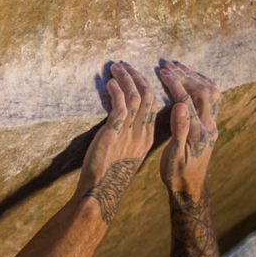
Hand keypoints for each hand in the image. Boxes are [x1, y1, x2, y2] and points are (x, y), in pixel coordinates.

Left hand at [78, 62, 156, 224]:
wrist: (102, 191)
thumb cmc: (108, 174)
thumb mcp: (125, 153)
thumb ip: (126, 136)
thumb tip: (119, 121)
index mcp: (146, 137)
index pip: (153, 104)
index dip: (145, 85)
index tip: (135, 73)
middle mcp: (141, 133)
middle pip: (148, 96)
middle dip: (137, 77)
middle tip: (125, 64)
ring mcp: (129, 134)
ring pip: (135, 98)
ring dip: (125, 79)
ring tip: (116, 67)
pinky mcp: (114, 134)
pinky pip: (120, 107)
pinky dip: (116, 91)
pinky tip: (110, 83)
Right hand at [157, 59, 220, 197]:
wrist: (190, 187)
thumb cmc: (177, 174)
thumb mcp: (174, 155)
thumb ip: (179, 129)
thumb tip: (179, 105)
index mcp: (198, 132)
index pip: (188, 100)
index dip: (175, 84)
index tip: (162, 71)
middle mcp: (209, 126)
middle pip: (202, 92)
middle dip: (185, 76)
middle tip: (169, 65)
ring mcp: (212, 125)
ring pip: (211, 93)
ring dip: (196, 77)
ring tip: (180, 67)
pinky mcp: (211, 126)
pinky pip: (213, 99)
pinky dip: (203, 85)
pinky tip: (193, 79)